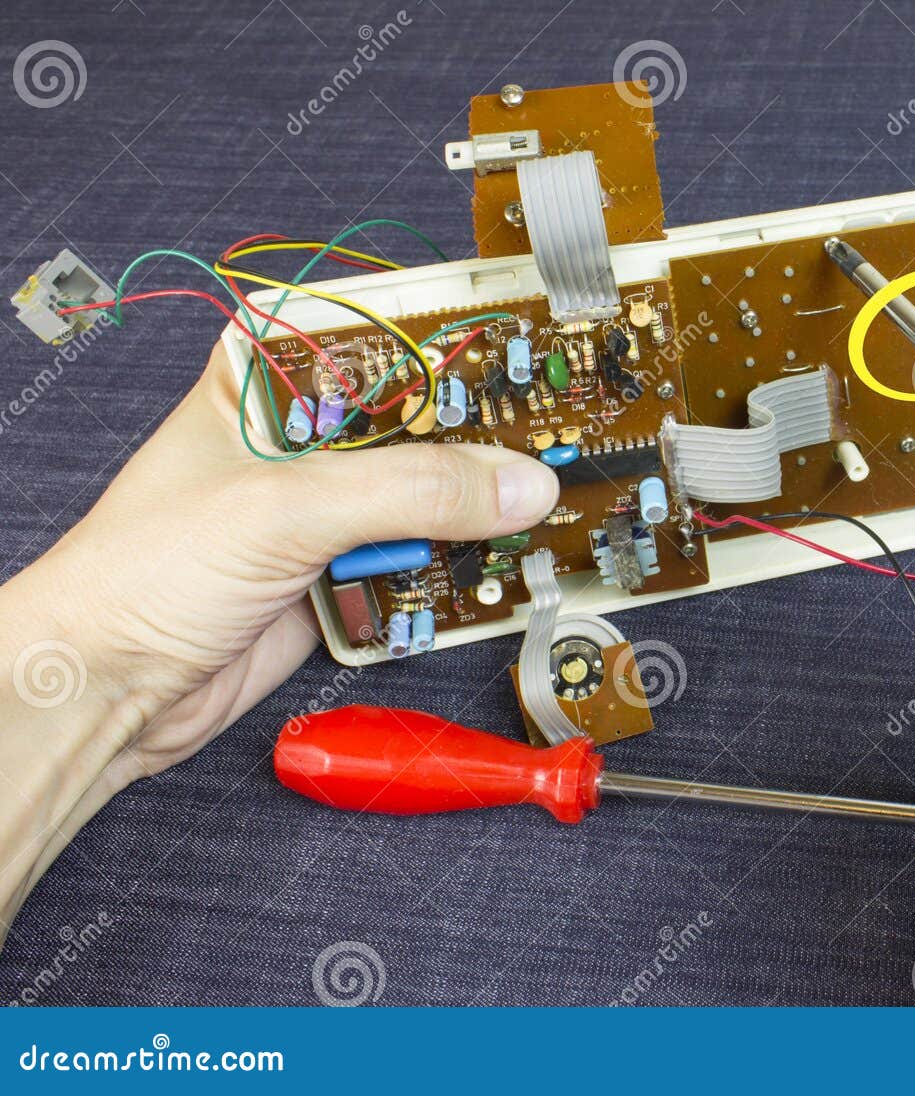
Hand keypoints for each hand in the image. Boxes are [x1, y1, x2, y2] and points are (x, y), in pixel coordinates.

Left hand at [0, 339, 557, 931]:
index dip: (450, 340)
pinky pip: (420, 562)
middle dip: (483, 434)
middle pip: (416, 423)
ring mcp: (321, 515)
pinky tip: (506, 561)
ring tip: (553, 496)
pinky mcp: (339, 579)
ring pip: (425, 496)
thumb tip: (519, 482)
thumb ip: (412, 489)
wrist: (108, 690)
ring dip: (479, 507)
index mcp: (266, 388)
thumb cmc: (143, 574)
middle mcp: (299, 445)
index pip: (376, 340)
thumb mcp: (288, 507)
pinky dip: (461, 566)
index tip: (527, 344)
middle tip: (560, 431)